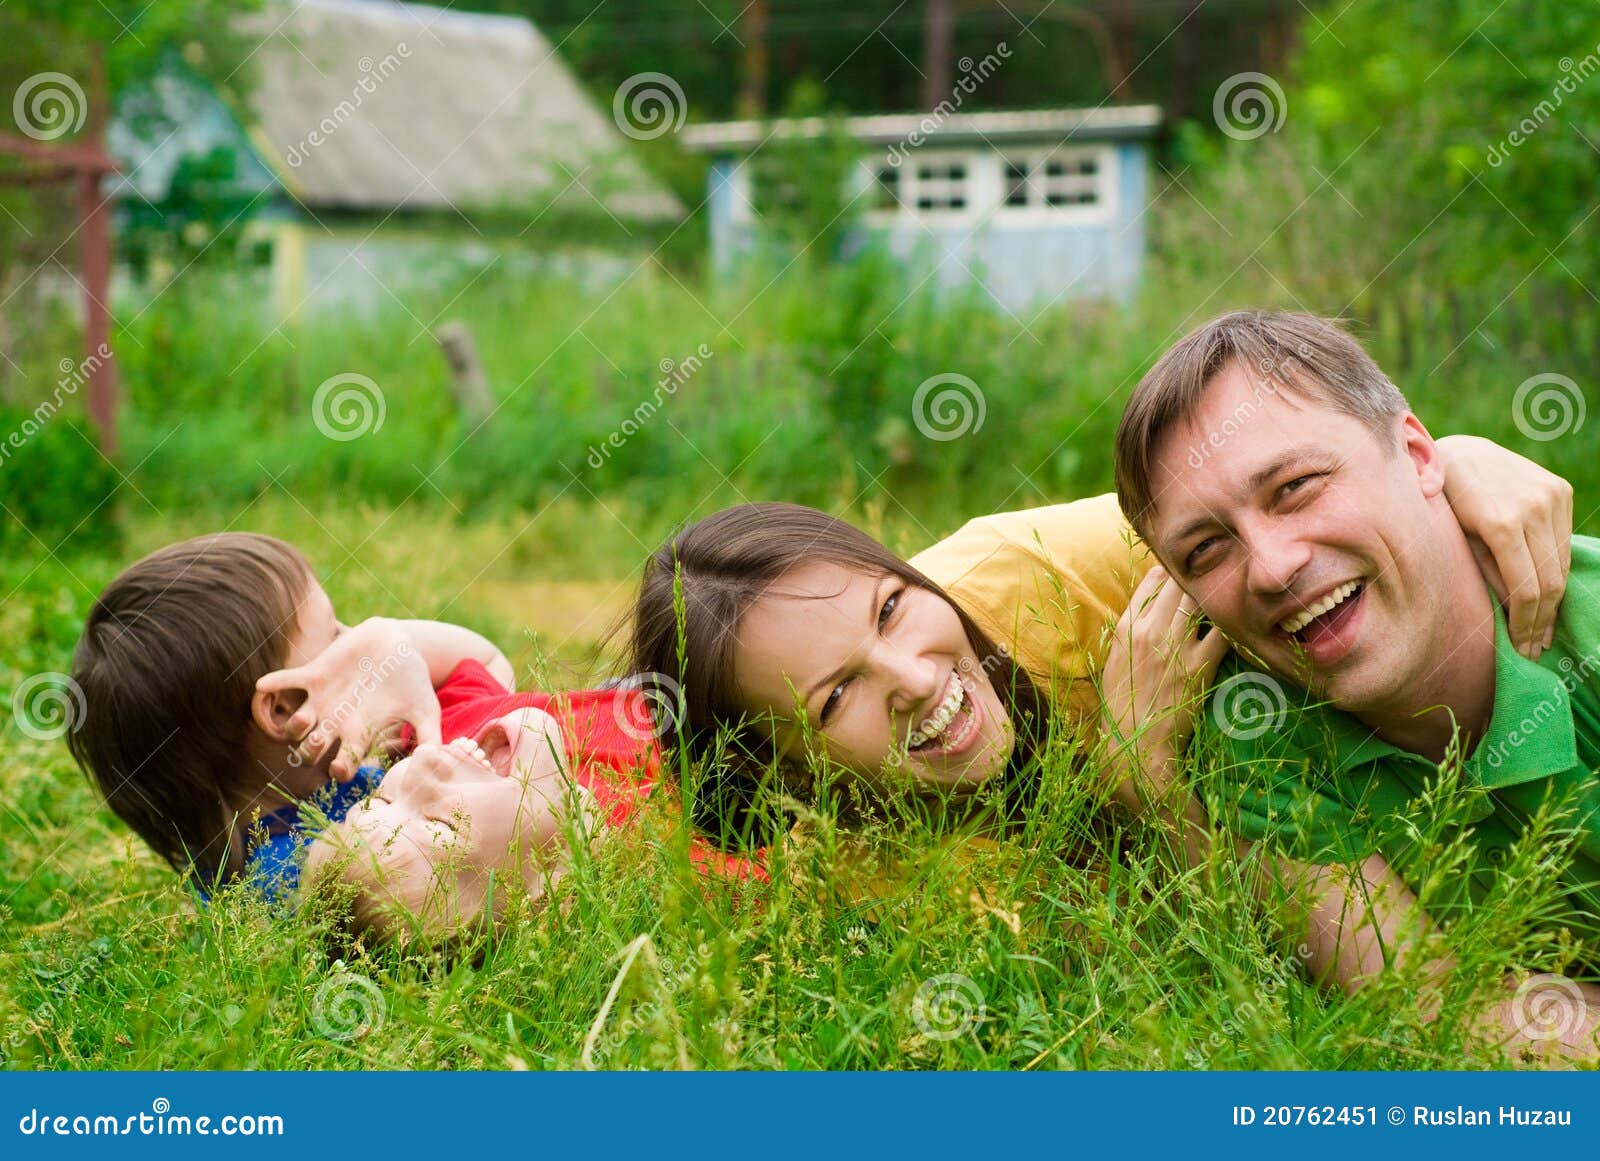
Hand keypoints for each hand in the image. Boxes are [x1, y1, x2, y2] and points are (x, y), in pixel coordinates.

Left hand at [256, 617, 441, 778]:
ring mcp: (323, 700)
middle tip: (318, 743)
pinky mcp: (315, 674)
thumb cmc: (413, 680)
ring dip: (290, 725)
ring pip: (293, 724)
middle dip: (308, 753)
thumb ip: (429, 736)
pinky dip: (272, 683)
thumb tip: (434, 759)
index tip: (341, 767)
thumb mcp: (426, 709)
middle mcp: (336, 723)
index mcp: (359, 735)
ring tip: (303, 718)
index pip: (341, 765)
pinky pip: (285, 681)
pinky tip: (265, 684)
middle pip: (308, 752)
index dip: (337, 771)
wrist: (399, 644)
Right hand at [1101, 565, 1229, 812]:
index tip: (1188, 575)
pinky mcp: (1198, 667)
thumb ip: (1130, 632)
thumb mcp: (1115, 661)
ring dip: (1216, 597)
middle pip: (1178, 583)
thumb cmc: (1123, 706)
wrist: (1135, 744)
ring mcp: (1174, 647)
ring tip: (1230, 597)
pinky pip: (1221, 633)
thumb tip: (1148, 609)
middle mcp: (1149, 631)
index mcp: (1126, 628)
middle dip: (1198, 578)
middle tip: (1218, 578)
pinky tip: (1242, 624)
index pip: (1152, 579)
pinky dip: (1232, 625)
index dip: (1173, 572)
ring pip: (1200, 601)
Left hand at [1438, 434, 1572, 659]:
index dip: (1526, 624)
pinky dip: (1557, 570)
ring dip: (1554, 600)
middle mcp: (1532, 507)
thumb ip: (1487, 576)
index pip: (1527, 588)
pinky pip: (1563, 541)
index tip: (1521, 647)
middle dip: (1542, 620)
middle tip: (1534, 648)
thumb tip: (1512, 615)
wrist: (1457, 455)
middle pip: (1550, 580)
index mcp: (1501, 523)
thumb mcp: (1456, 543)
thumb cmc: (1444, 505)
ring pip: (1561, 563)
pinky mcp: (1559, 489)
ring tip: (1542, 629)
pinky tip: (1546, 594)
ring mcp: (1550, 495)